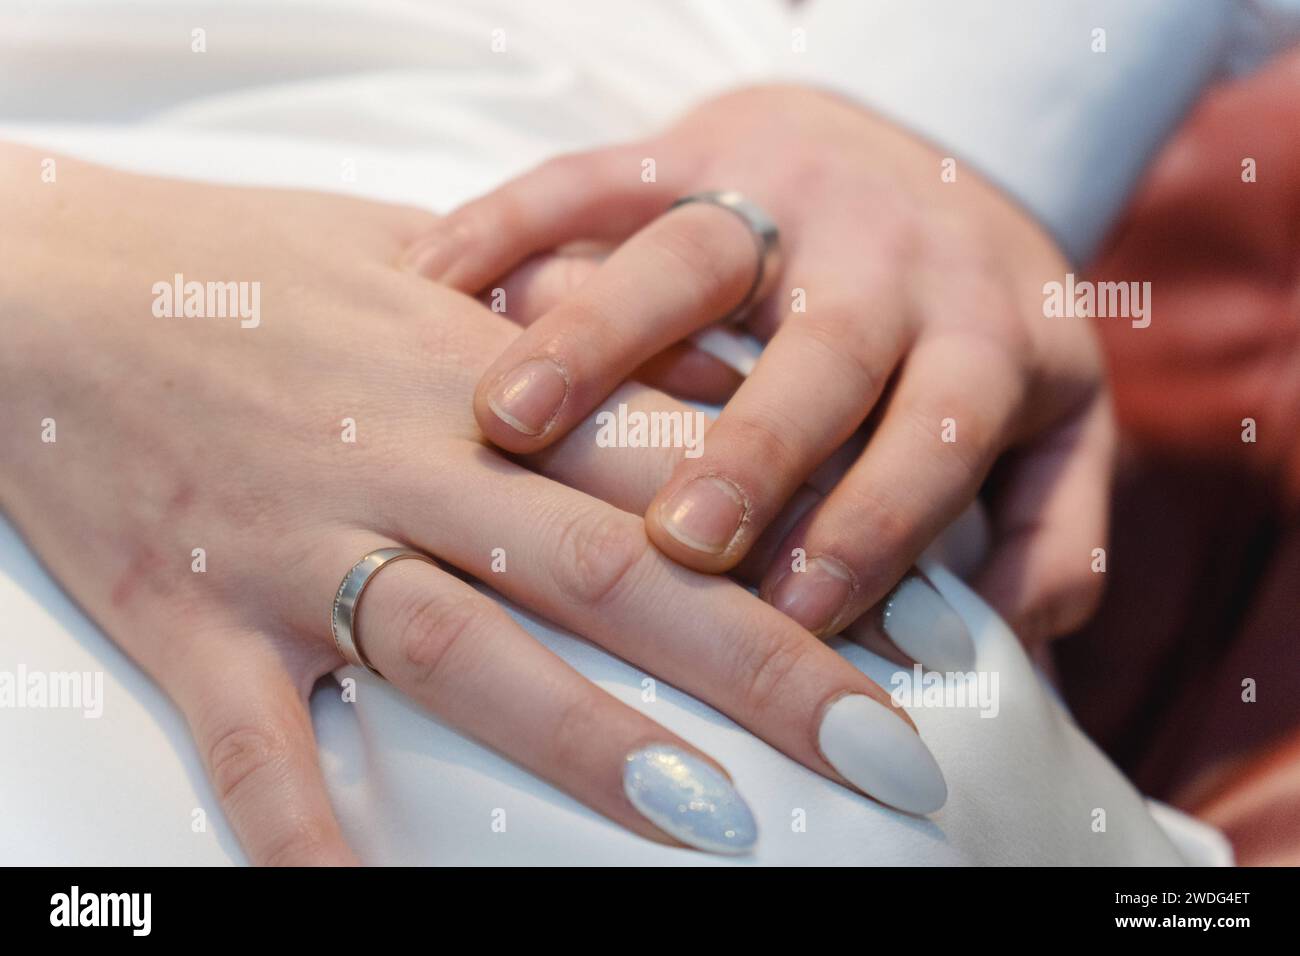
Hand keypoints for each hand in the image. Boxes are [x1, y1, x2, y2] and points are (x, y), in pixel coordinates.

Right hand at [0, 145, 947, 862]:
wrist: (53, 285)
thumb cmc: (254, 269)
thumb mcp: (425, 261)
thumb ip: (562, 318)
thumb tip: (699, 366)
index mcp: (475, 380)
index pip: (675, 461)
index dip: (808, 534)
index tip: (918, 614)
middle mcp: (408, 467)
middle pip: (612, 570)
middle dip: (761, 662)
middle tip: (886, 751)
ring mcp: (301, 550)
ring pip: (465, 653)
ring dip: (590, 741)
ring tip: (716, 822)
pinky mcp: (197, 621)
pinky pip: (260, 756)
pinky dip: (315, 842)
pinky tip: (375, 911)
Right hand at [405, 85, 1115, 649]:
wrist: (929, 144)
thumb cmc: (977, 315)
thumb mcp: (1056, 412)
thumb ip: (1059, 527)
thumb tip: (1019, 639)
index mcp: (981, 334)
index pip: (935, 434)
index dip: (878, 525)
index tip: (804, 613)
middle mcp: (882, 257)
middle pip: (820, 353)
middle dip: (752, 448)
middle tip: (682, 542)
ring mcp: (779, 190)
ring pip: (689, 254)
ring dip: (600, 334)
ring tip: (509, 420)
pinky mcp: (688, 147)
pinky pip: (592, 170)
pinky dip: (512, 219)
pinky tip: (434, 282)